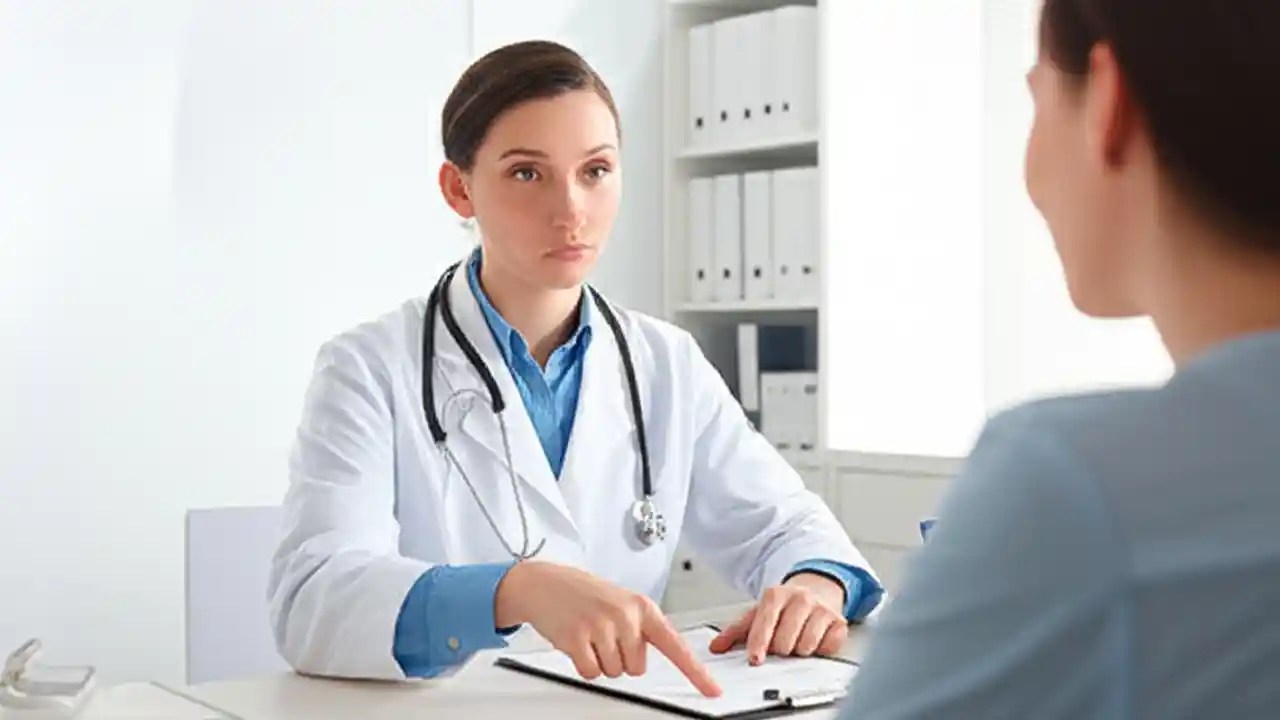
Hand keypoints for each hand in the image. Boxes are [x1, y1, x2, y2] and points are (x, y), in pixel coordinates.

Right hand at [494, 561, 721, 696]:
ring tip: (589, 633)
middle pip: (637, 668)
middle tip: (604, 633)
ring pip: (614, 672)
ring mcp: (601, 626)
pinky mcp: (577, 638)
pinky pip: (591, 673)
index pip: (675, 645)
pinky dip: (583, 664)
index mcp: (643, 607)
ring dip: (600, 660)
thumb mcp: (622, 603)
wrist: (545, 582)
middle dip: (620, 657)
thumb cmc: (586, 594)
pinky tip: (577, 641)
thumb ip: (640, 628)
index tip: (713, 691)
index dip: (696, 672)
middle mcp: (626, 616)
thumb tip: (647, 659)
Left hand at [708, 573, 847, 663]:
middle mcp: (800, 598)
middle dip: (780, 649)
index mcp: (776, 594)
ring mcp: (822, 609)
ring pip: (806, 647)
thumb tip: (716, 647)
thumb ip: (736, 631)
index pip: (765, 622)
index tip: (755, 659)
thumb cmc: (785, 606)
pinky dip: (819, 650)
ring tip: (796, 641)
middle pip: (785, 640)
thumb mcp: (759, 612)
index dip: (759, 643)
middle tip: (780, 644)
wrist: (817, 589)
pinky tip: (814, 640)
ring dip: (798, 651)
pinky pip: (827, 648)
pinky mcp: (840, 622)